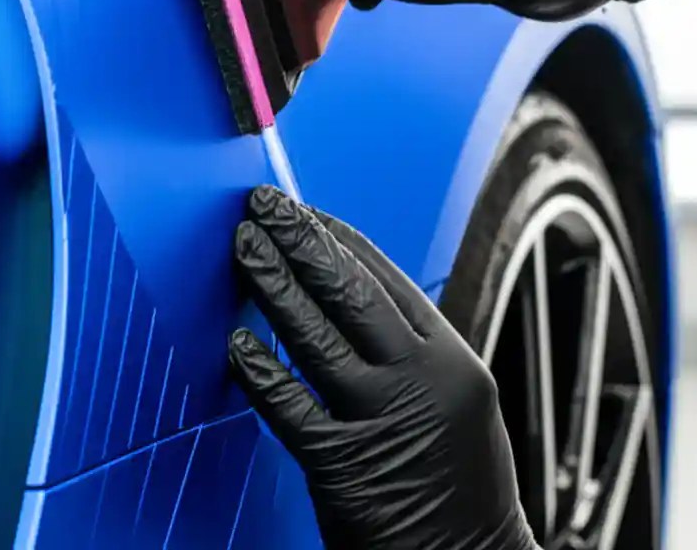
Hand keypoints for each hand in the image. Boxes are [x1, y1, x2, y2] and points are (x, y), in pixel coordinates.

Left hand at [228, 186, 537, 549]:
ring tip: (243, 250)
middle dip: (300, 243)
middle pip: (350, 294)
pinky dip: (260, 373)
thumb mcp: (458, 403)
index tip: (303, 211)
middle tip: (261, 208)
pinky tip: (237, 345)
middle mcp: (424, 380)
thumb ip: (412, 355)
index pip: (386, 279)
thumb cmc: (460, 487)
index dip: (337, 239)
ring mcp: (384, 421)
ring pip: (316, 338)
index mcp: (452, 358)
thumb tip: (352, 303)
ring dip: (273, 286)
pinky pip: (290, 408)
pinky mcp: (345, 465)